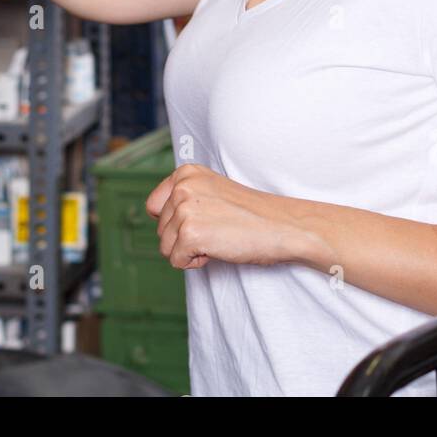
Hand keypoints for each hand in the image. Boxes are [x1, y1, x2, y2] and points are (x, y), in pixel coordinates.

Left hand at [145, 163, 302, 269]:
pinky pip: (176, 261)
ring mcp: (184, 209)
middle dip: (183, 238)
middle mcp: (182, 187)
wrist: (282, 226)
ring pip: (165, 247)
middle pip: (159, 229)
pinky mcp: (190, 234)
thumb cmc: (251, 214)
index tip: (201, 221)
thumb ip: (186, 196)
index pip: (154, 206)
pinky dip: (195, 263)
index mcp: (186, 173)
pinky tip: (218, 248)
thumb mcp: (212, 191)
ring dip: (190, 251)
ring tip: (218, 238)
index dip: (173, 222)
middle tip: (217, 230)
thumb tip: (156, 216)